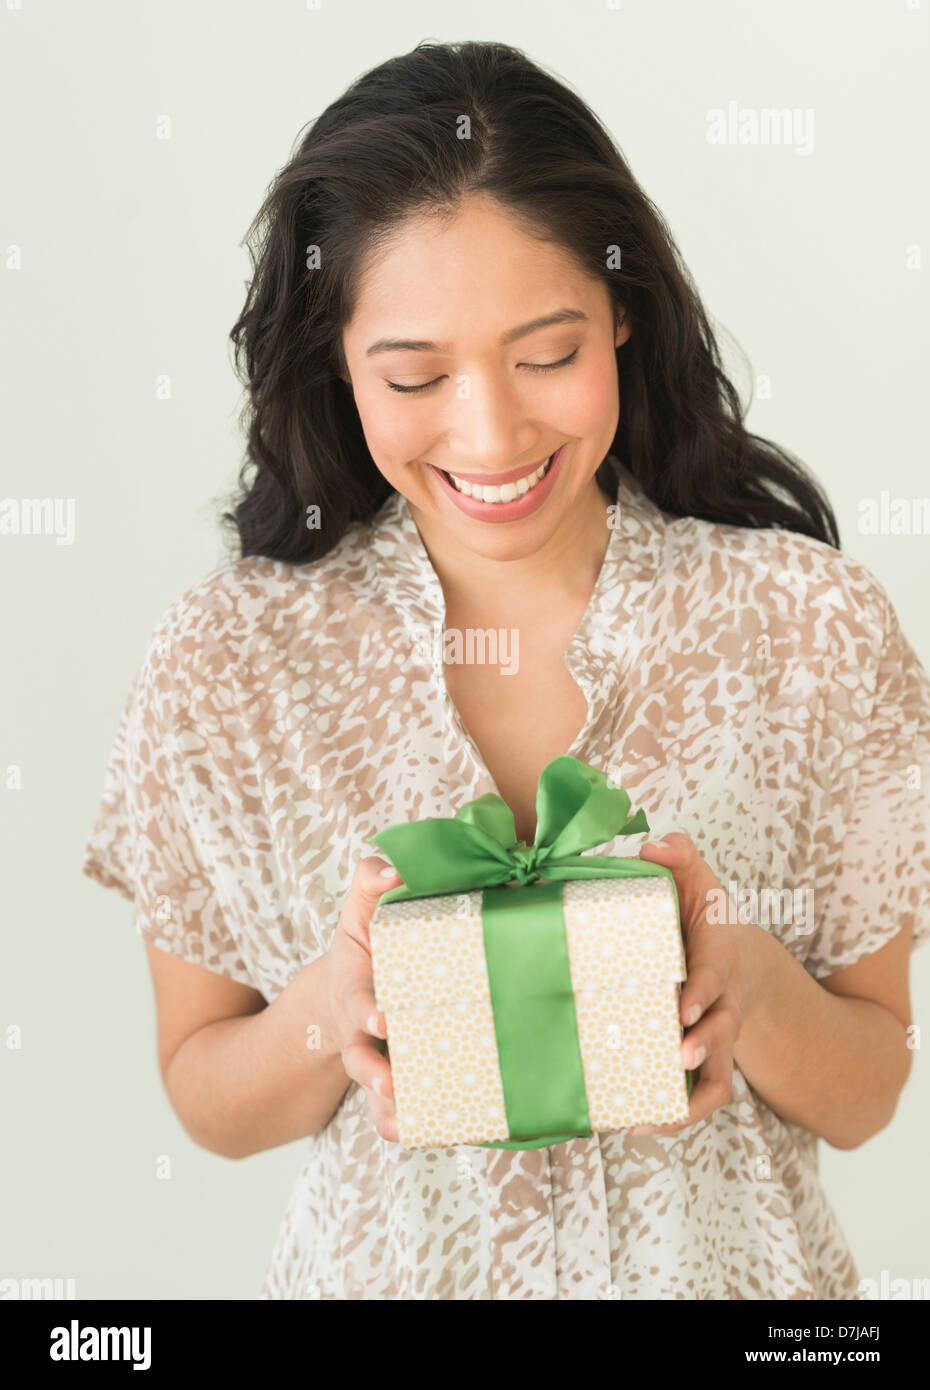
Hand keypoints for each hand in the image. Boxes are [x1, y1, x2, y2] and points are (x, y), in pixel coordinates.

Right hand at [324, 855, 403, 1141]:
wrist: (352, 987)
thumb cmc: (369, 944)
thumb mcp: (362, 909)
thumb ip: (371, 882)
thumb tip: (392, 869)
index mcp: (357, 987)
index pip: (357, 999)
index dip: (366, 1010)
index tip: (381, 1020)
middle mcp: (361, 1029)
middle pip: (359, 1058)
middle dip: (372, 1071)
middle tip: (389, 1082)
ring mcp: (375, 1058)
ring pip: (374, 1090)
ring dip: (386, 1108)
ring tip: (405, 1119)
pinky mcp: (394, 1079)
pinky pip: (392, 1112)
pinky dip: (401, 1126)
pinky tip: (420, 1134)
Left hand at [632, 833, 766, 1136]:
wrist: (738, 957)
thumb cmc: (706, 918)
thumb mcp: (698, 880)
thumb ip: (679, 856)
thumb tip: (651, 846)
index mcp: (719, 959)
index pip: (715, 978)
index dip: (703, 994)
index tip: (683, 1008)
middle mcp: (724, 1006)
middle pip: (723, 1033)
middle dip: (703, 1046)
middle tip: (676, 1055)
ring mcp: (717, 1038)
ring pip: (719, 1080)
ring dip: (688, 1101)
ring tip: (645, 1116)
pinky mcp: (705, 1060)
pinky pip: (702, 1098)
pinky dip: (676, 1117)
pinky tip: (636, 1124)